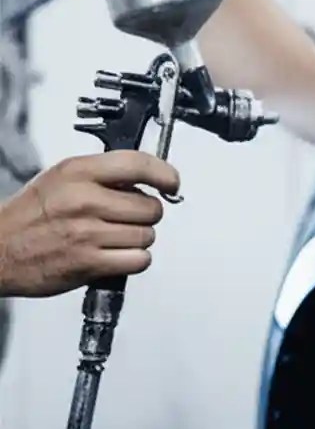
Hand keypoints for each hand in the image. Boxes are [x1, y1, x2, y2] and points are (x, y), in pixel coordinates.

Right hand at [0, 151, 179, 297]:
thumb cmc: (28, 216)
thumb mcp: (61, 179)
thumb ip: (102, 175)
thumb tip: (146, 179)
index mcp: (77, 173)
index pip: (137, 164)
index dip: (164, 174)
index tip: (171, 183)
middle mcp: (84, 200)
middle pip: (151, 207)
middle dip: (145, 215)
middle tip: (126, 218)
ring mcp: (87, 233)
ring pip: (148, 235)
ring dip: (138, 239)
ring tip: (113, 237)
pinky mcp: (90, 263)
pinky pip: (139, 260)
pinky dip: (133, 260)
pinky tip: (114, 255)